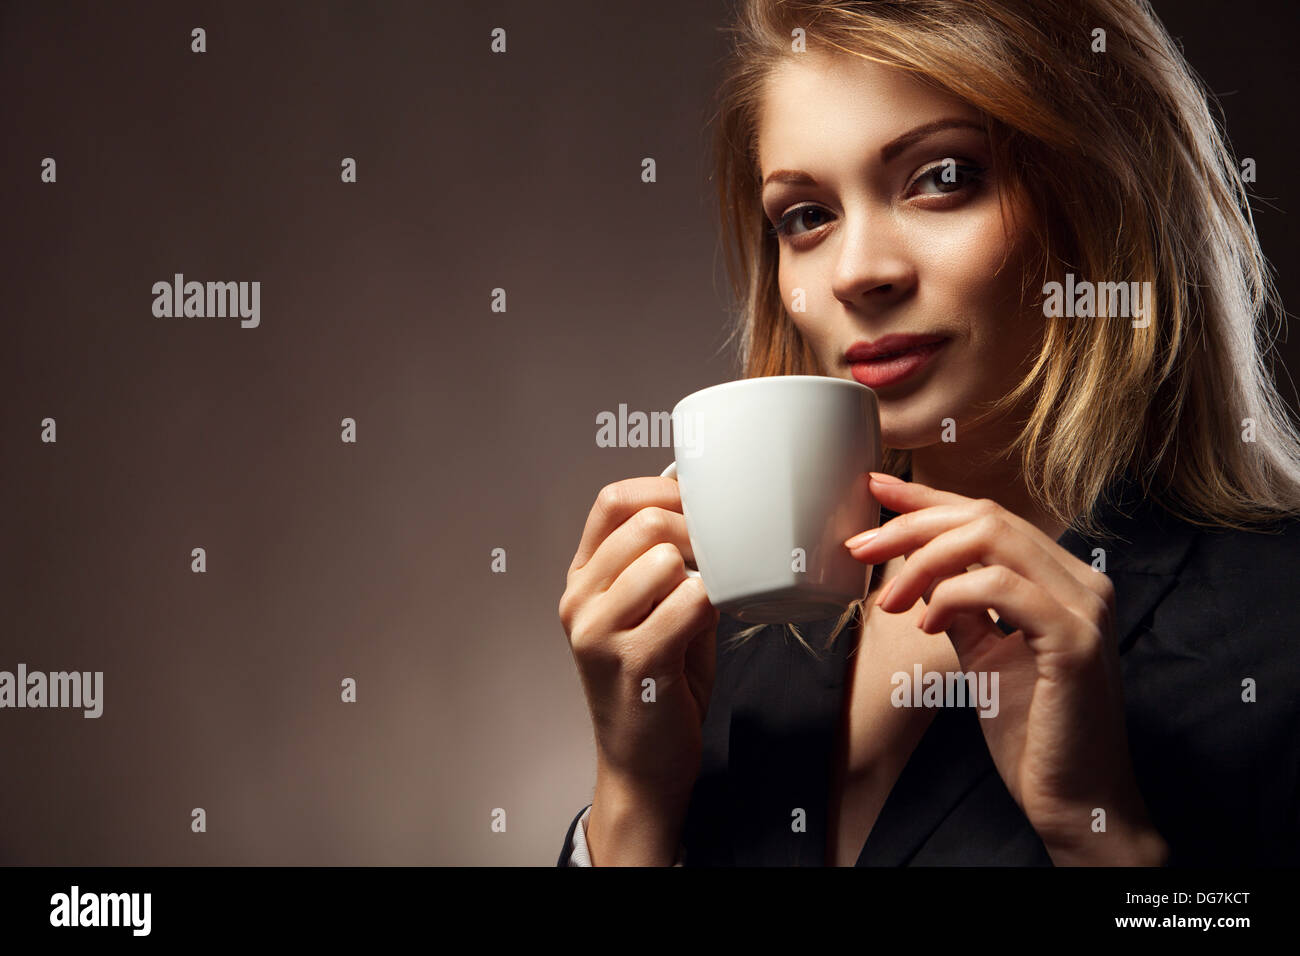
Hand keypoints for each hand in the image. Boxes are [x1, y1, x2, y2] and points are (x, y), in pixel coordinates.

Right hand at [558, 475, 719, 863]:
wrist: (643, 765)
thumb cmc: (657, 685)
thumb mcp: (653, 610)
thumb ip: (669, 561)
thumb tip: (709, 510)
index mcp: (583, 581)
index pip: (613, 502)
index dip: (664, 492)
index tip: (701, 507)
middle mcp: (580, 601)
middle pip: (644, 523)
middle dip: (696, 533)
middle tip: (719, 560)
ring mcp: (599, 632)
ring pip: (666, 560)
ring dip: (703, 575)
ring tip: (707, 604)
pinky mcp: (633, 662)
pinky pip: (689, 602)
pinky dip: (713, 605)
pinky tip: (710, 625)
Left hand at [843, 472, 1167, 864]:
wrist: (1075, 800)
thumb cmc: (1034, 732)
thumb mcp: (986, 654)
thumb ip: (962, 608)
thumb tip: (920, 571)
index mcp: (1063, 580)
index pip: (990, 518)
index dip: (928, 501)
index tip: (876, 489)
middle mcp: (1081, 583)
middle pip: (986, 518)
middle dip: (912, 525)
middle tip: (860, 547)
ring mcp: (1085, 607)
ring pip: (992, 539)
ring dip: (922, 561)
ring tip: (887, 600)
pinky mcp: (1074, 640)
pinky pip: (1000, 588)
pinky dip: (951, 596)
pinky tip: (926, 623)